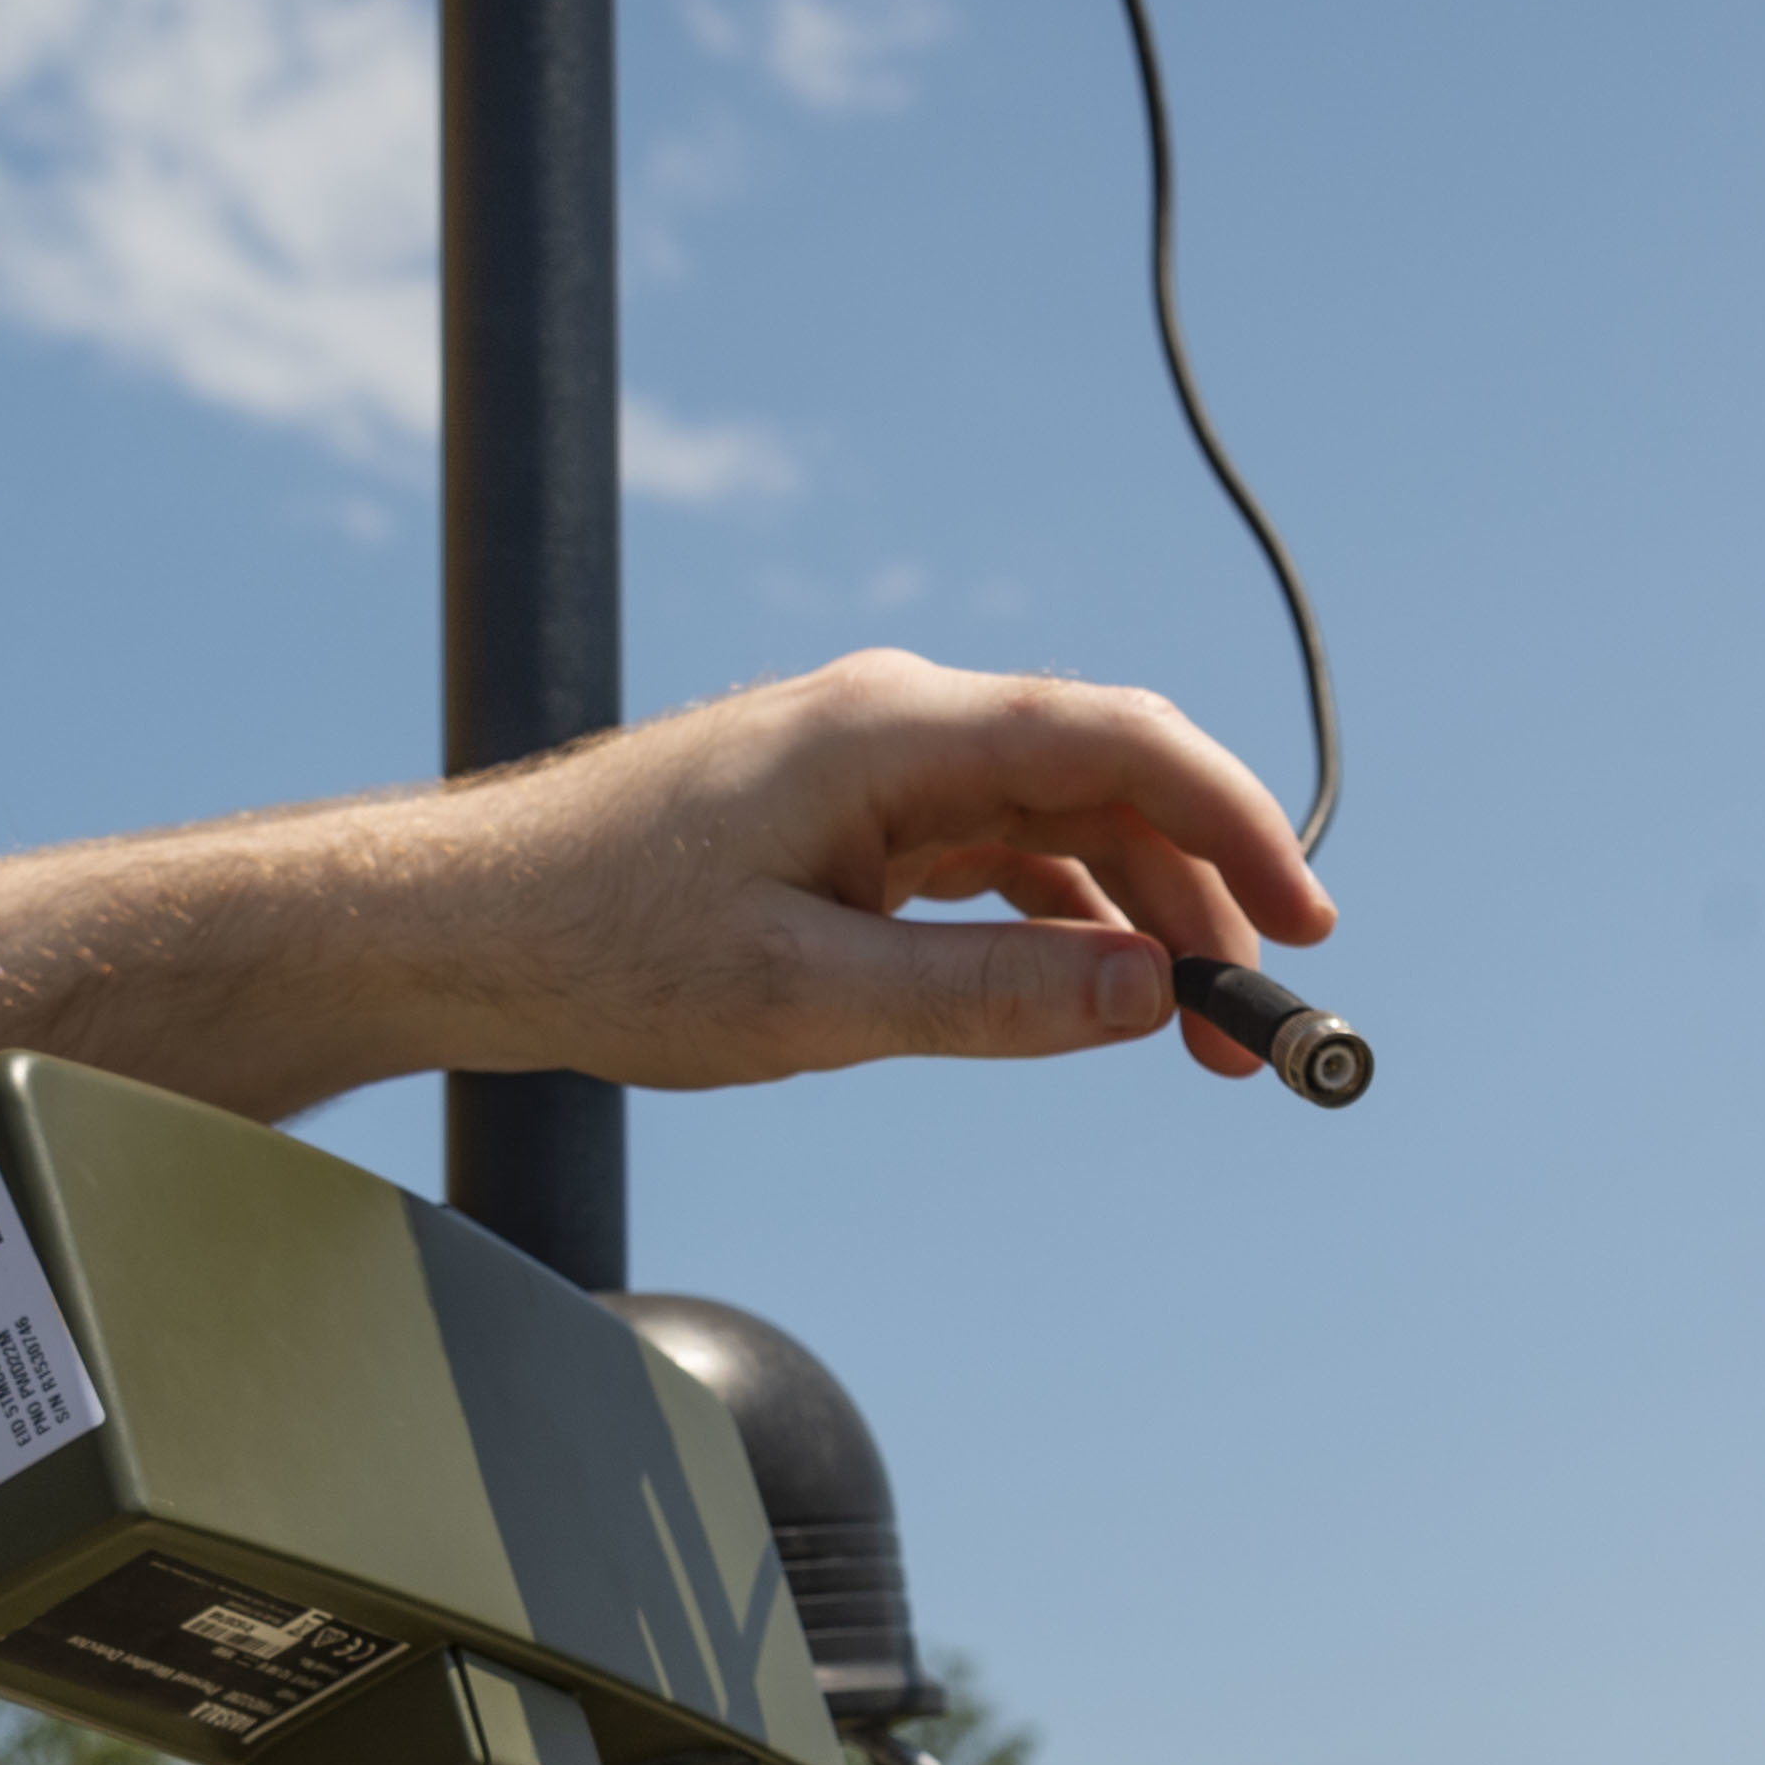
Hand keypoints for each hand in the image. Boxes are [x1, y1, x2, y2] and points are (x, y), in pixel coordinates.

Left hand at [376, 648, 1331, 1087]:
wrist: (461, 924)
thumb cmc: (607, 947)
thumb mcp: (809, 1000)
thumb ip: (988, 1000)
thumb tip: (1148, 997)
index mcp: (896, 730)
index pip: (1117, 740)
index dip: (1233, 822)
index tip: (1302, 920)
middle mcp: (899, 723)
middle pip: (1106, 786)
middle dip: (1201, 902)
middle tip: (1253, 1034)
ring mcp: (876, 766)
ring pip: (1058, 829)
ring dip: (1136, 926)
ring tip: (1190, 1041)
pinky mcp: (850, 818)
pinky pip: (995, 857)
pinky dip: (1059, 926)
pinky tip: (1091, 1002)